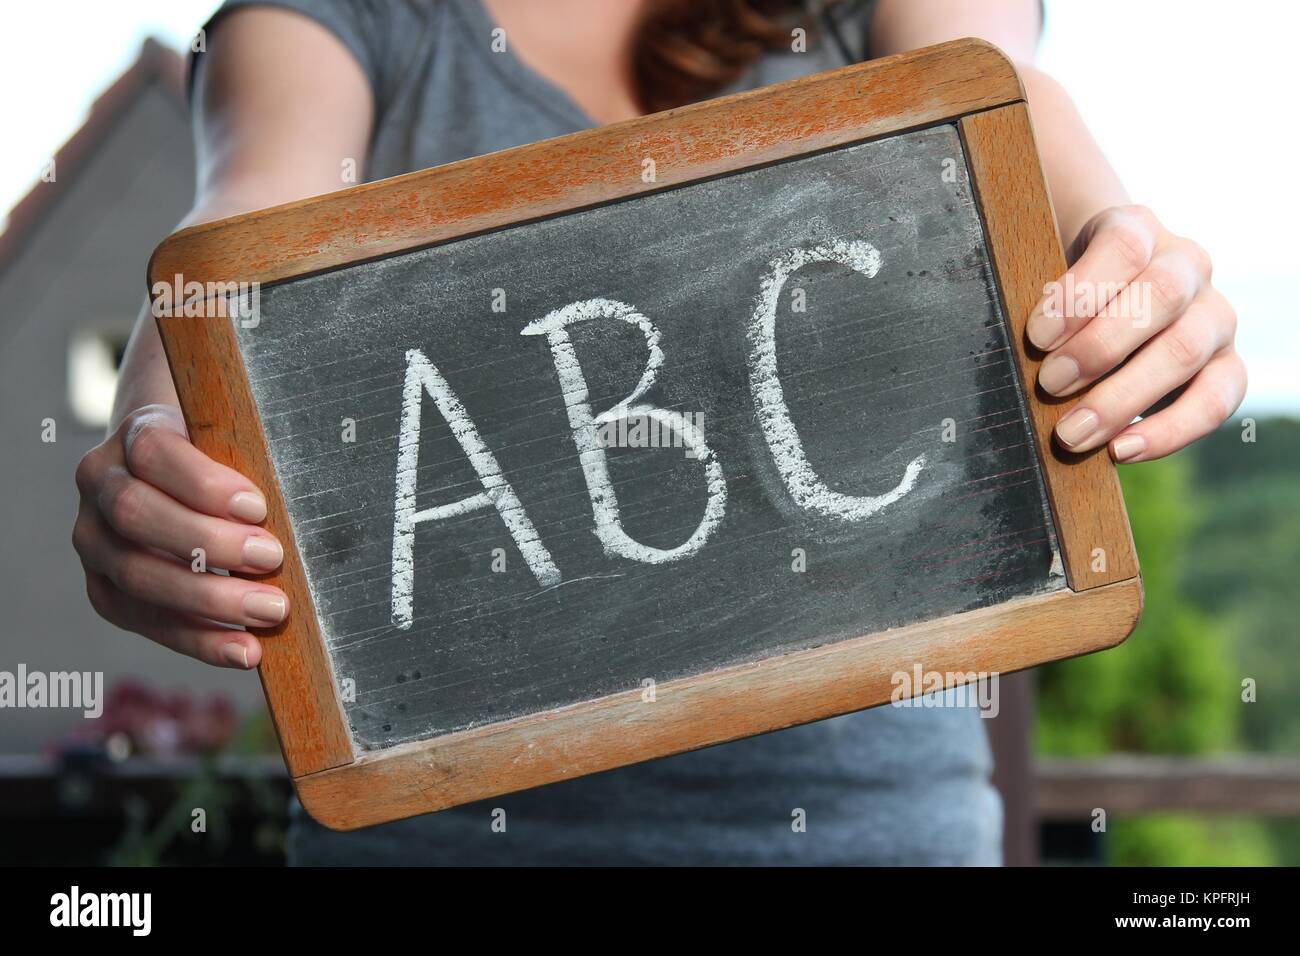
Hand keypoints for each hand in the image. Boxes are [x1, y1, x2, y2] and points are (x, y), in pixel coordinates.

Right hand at [73, 404, 287, 667]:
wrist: (172, 470)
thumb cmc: (222, 454)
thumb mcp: (235, 436)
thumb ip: (253, 453)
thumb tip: (306, 495)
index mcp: (134, 433)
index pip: (153, 452)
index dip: (203, 483)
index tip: (257, 507)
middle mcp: (101, 484)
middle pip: (136, 515)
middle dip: (208, 543)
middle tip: (272, 558)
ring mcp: (94, 538)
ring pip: (135, 574)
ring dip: (208, 599)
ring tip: (269, 610)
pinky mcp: (104, 587)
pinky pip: (144, 620)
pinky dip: (199, 639)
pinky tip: (244, 650)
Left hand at [1026, 204, 1245, 461]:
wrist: (1114, 295)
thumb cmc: (1067, 292)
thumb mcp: (1049, 275)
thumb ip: (1042, 305)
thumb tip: (1015, 357)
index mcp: (1139, 228)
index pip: (1123, 248)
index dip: (1080, 293)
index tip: (1035, 337)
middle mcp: (1187, 265)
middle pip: (1160, 297)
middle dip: (1098, 348)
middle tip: (1048, 385)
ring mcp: (1214, 315)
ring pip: (1185, 350)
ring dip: (1123, 397)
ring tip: (1071, 432)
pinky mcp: (1227, 365)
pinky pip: (1215, 400)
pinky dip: (1168, 431)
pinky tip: (1121, 450)